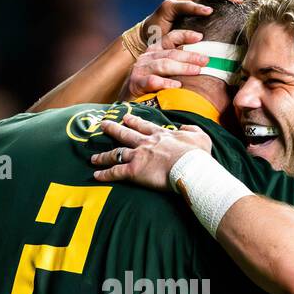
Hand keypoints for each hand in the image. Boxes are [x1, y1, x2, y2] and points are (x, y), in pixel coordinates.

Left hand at [93, 114, 212, 190]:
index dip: (134, 121)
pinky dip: (105, 174)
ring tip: (93, 157)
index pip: (144, 126)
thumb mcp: (200, 136)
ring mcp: (138, 156)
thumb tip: (184, 127)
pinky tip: (96, 175)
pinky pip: (116, 172)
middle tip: (103, 125)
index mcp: (161, 135)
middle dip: (113, 129)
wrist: (191, 168)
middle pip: (125, 134)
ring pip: (116, 153)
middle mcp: (146, 143)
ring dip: (104, 155)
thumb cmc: (198, 155)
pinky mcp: (133, 171)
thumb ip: (191, 129)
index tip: (126, 117)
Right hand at [128, 29, 214, 96]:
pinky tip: (176, 87)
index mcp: (155, 51)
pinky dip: (164, 83)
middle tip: (205, 60)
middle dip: (190, 56)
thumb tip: (202, 64)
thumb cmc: (151, 88)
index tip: (200, 37)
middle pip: (171, 53)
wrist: (128, 103)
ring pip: (163, 65)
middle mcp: (147, 57)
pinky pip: (151, 81)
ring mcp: (140, 70)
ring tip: (197, 71)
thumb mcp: (164, 73)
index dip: (185, 35)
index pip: (170, 39)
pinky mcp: (135, 84)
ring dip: (181, 67)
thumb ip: (178, 66)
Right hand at [134, 0, 255, 52]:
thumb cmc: (175, 41)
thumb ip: (215, 34)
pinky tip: (208, 11)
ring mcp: (180, 0)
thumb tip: (238, 43)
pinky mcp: (168, 7)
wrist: (148, 42)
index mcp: (201, 2)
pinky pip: (184, 6)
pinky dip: (196, 7)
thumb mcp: (199, 36)